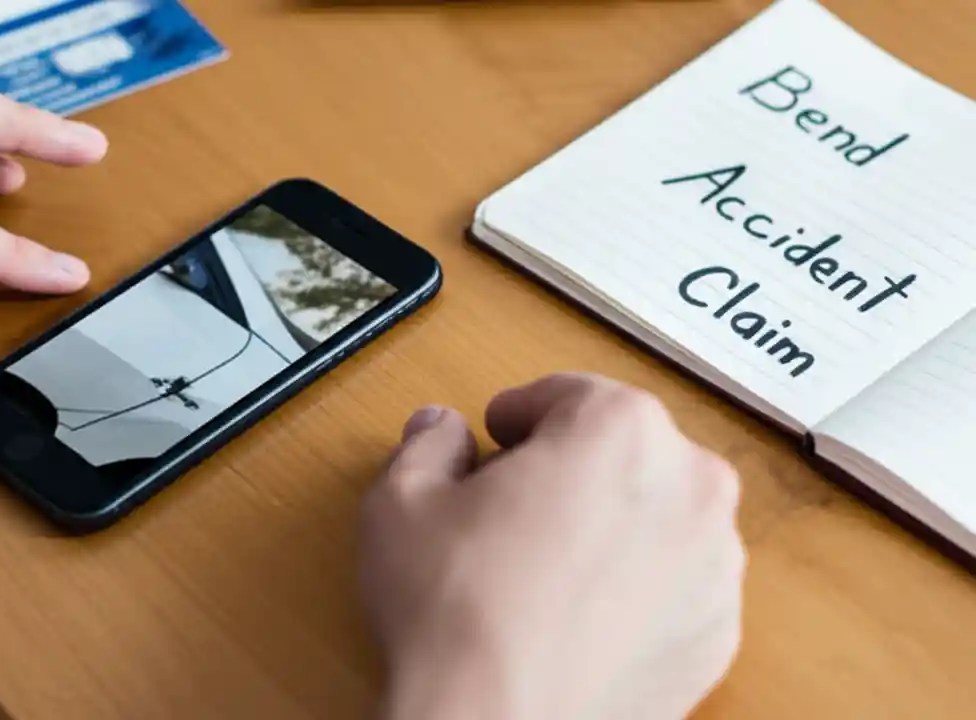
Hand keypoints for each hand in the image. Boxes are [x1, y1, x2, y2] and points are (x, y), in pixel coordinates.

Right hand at [361, 374, 745, 719]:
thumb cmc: (455, 612)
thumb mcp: (402, 502)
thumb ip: (428, 444)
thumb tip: (441, 429)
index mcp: (619, 430)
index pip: (568, 395)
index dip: (519, 413)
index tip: (496, 437)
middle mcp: (689, 485)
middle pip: (622, 450)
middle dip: (570, 466)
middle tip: (513, 506)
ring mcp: (714, 565)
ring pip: (656, 515)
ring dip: (610, 523)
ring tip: (546, 567)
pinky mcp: (717, 633)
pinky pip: (675, 583)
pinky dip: (637, 586)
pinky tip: (578, 615)